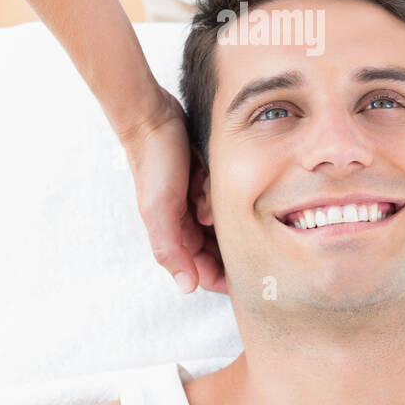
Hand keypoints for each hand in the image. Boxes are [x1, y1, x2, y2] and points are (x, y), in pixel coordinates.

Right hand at [121, 86, 227, 294]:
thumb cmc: (154, 164)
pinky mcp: (208, 182)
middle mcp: (186, 223)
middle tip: (237, 225)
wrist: (154, 117)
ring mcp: (197, 202)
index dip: (224, 279)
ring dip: (224, 210)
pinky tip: (212, 173)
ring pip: (225, 221)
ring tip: (210, 188)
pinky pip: (226, 195)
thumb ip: (170, 250)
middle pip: (218, 249)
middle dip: (227, 239)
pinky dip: (222, 188)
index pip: (204, 270)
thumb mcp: (160, 210)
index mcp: (174, 235)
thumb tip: (187, 287)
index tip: (251, 280)